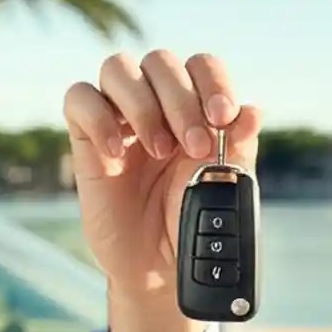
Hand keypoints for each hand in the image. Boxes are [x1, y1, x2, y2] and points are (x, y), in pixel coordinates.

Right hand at [63, 51, 260, 331]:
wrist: (159, 270)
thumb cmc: (192, 223)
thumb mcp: (222, 186)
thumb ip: (236, 148)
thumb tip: (251, 111)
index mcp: (195, 107)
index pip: (201, 65)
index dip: (212, 82)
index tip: (222, 117)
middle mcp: (157, 105)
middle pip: (161, 61)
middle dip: (182, 100)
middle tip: (196, 147)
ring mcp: (119, 118)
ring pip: (118, 67)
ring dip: (142, 104)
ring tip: (159, 151)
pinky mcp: (86, 138)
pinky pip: (79, 98)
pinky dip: (99, 118)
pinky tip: (117, 155)